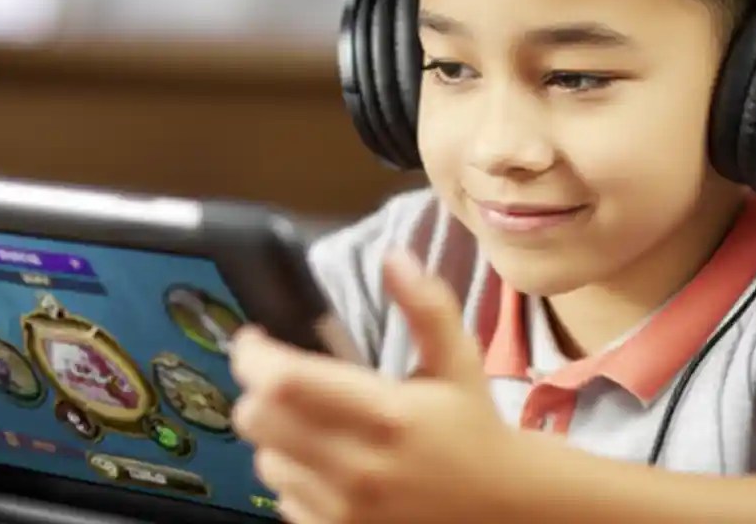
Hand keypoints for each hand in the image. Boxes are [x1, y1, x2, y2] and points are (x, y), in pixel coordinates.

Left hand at [229, 250, 521, 523]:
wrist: (501, 509)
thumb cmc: (473, 427)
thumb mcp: (459, 360)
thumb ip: (427, 306)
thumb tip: (393, 256)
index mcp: (388, 415)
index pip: (284, 381)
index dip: (253, 355)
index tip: (256, 339)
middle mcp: (359, 468)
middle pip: (258, 421)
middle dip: (257, 391)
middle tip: (280, 377)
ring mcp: (344, 511)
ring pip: (264, 461)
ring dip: (275, 436)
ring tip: (310, 423)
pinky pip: (282, 501)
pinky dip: (293, 477)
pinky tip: (325, 465)